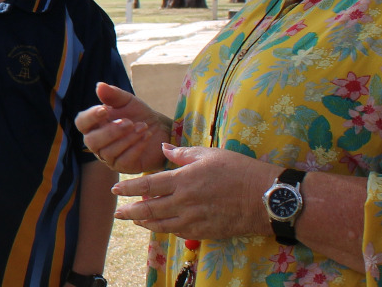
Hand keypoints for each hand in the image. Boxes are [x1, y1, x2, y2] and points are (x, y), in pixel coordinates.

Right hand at [75, 83, 173, 173]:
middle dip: (110, 132)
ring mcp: (109, 157)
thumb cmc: (138, 115)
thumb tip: (99, 86)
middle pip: (92, 141)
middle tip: (129, 122)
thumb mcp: (128, 101)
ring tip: (142, 127)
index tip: (104, 110)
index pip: (82, 123)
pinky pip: (124, 161)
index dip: (90, 117)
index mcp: (94, 125)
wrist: (160, 130)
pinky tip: (146, 136)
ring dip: (127, 138)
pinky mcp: (123, 167)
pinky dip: (136, 147)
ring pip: (109, 152)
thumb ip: (113, 95)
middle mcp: (97, 143)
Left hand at [111, 144, 281, 240]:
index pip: (147, 186)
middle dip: (130, 211)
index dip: (128, 189)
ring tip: (135, 219)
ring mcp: (193, 220)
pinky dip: (165, 229)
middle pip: (148, 209)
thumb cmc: (240, 170)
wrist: (265, 198)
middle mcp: (184, 202)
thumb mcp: (210, 154)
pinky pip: (178, 232)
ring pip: (160, 224)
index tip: (116, 190)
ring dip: (145, 222)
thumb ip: (183, 154)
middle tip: (118, 212)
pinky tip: (161, 226)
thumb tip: (164, 149)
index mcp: (183, 180)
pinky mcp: (204, 231)